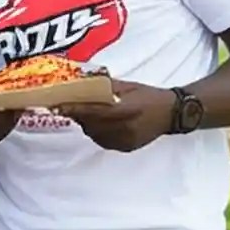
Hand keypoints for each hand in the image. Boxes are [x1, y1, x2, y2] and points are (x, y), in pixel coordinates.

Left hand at [56, 80, 172, 151]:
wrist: (172, 113)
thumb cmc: (148, 95)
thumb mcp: (127, 86)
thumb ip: (104, 85)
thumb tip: (81, 81)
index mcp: (125, 110)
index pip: (93, 111)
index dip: (74, 110)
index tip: (57, 106)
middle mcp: (125, 128)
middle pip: (91, 124)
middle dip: (78, 116)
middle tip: (68, 107)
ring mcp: (126, 140)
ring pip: (95, 134)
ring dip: (87, 124)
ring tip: (87, 114)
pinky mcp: (126, 148)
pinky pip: (103, 141)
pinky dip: (97, 132)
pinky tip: (100, 123)